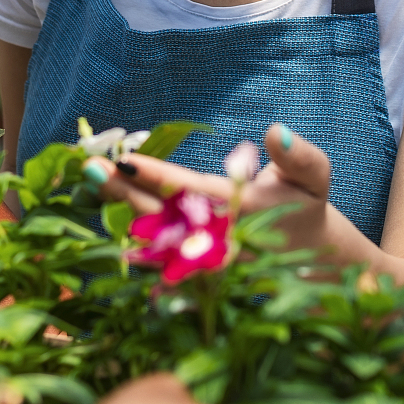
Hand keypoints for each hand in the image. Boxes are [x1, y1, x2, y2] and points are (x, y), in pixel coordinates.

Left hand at [100, 126, 333, 253]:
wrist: (310, 260)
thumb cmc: (304, 205)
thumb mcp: (313, 176)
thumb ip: (298, 155)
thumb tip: (274, 132)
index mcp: (245, 213)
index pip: (194, 193)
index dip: (159, 177)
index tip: (128, 160)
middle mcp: (218, 242)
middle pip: (164, 217)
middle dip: (125, 192)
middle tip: (91, 168)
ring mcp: (203, 261)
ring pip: (154, 236)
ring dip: (119, 208)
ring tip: (90, 180)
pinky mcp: (195, 271)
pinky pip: (155, 253)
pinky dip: (128, 229)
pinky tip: (102, 206)